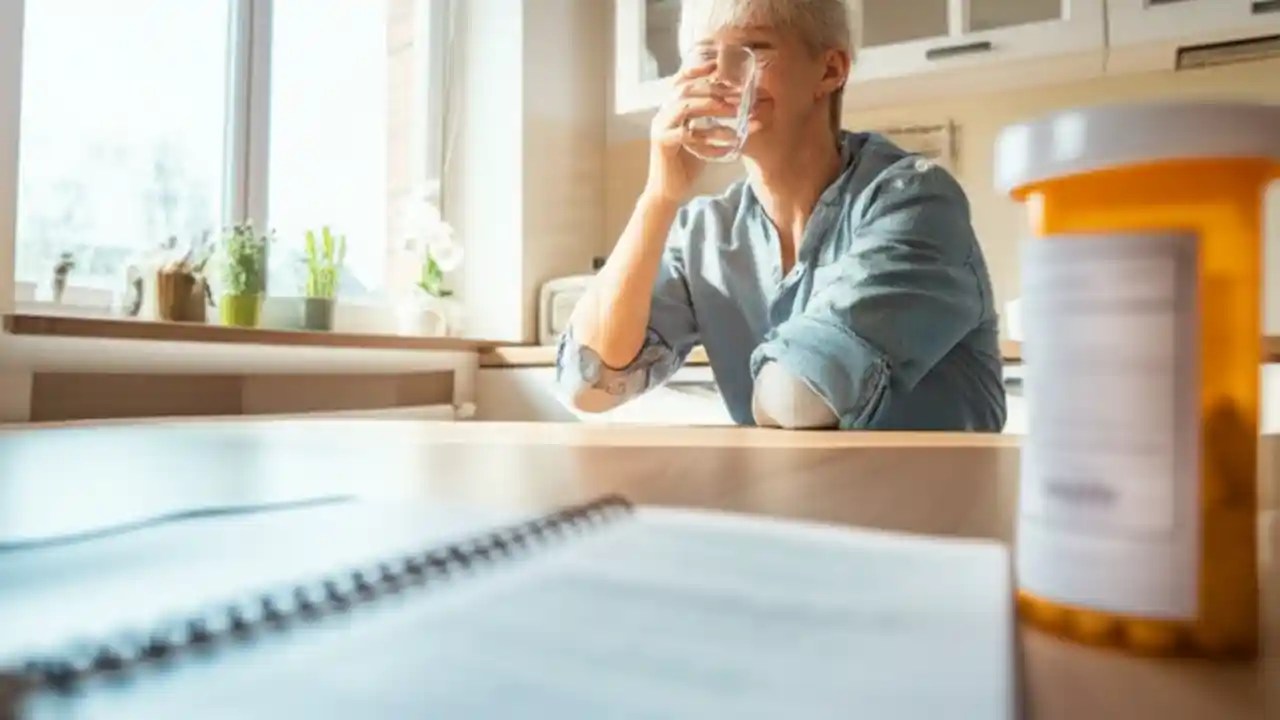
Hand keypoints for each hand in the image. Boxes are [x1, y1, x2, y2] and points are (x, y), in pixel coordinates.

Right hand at [642, 62, 737, 205]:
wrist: (669, 190)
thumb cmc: (687, 163)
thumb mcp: (701, 136)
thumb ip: (710, 120)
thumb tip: (737, 105)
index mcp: (670, 109)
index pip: (681, 81)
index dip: (698, 70)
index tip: (720, 65)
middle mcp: (663, 114)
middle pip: (686, 89)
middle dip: (713, 88)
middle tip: (738, 93)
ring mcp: (660, 127)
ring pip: (685, 107)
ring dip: (712, 106)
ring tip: (735, 111)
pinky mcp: (662, 144)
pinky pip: (687, 134)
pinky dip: (710, 136)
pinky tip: (729, 140)